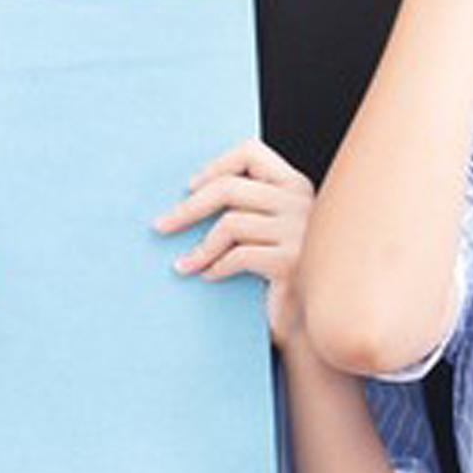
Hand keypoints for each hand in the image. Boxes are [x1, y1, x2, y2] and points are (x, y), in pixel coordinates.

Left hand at [155, 140, 317, 348]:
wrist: (311, 320)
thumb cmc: (282, 274)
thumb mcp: (268, 229)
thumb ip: (248, 207)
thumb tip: (190, 196)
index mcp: (295, 185)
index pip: (252, 151)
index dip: (216, 165)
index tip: (190, 188)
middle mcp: (301, 201)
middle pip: (229, 188)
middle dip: (188, 208)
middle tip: (161, 226)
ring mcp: (299, 230)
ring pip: (230, 223)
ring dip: (199, 248)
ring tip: (184, 265)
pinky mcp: (292, 262)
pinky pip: (238, 256)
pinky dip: (216, 267)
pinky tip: (209, 276)